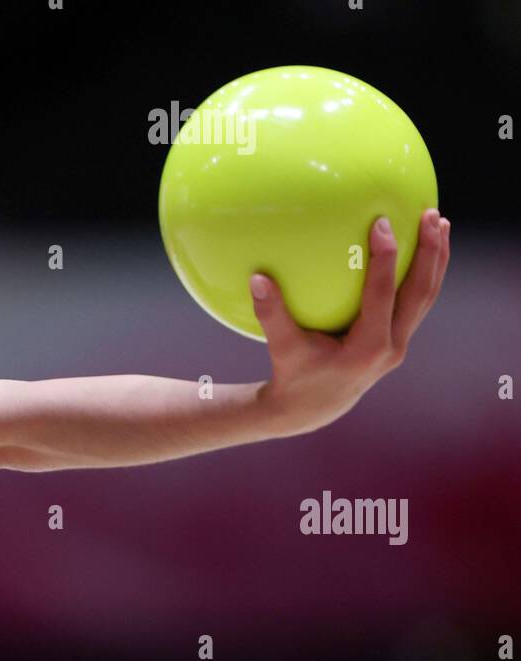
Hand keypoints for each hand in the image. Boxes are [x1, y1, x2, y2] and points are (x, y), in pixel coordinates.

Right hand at [252, 208, 450, 437]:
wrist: (313, 409)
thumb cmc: (294, 377)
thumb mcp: (282, 349)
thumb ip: (271, 314)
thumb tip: (257, 278)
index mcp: (366, 349)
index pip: (382, 296)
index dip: (384, 259)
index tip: (382, 223)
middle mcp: (390, 347)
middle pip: (420, 293)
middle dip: (429, 253)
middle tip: (431, 215)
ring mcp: (398, 344)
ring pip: (426, 297)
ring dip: (436, 260)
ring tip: (438, 223)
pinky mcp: (397, 340)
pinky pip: (417, 302)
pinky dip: (424, 274)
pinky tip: (421, 248)